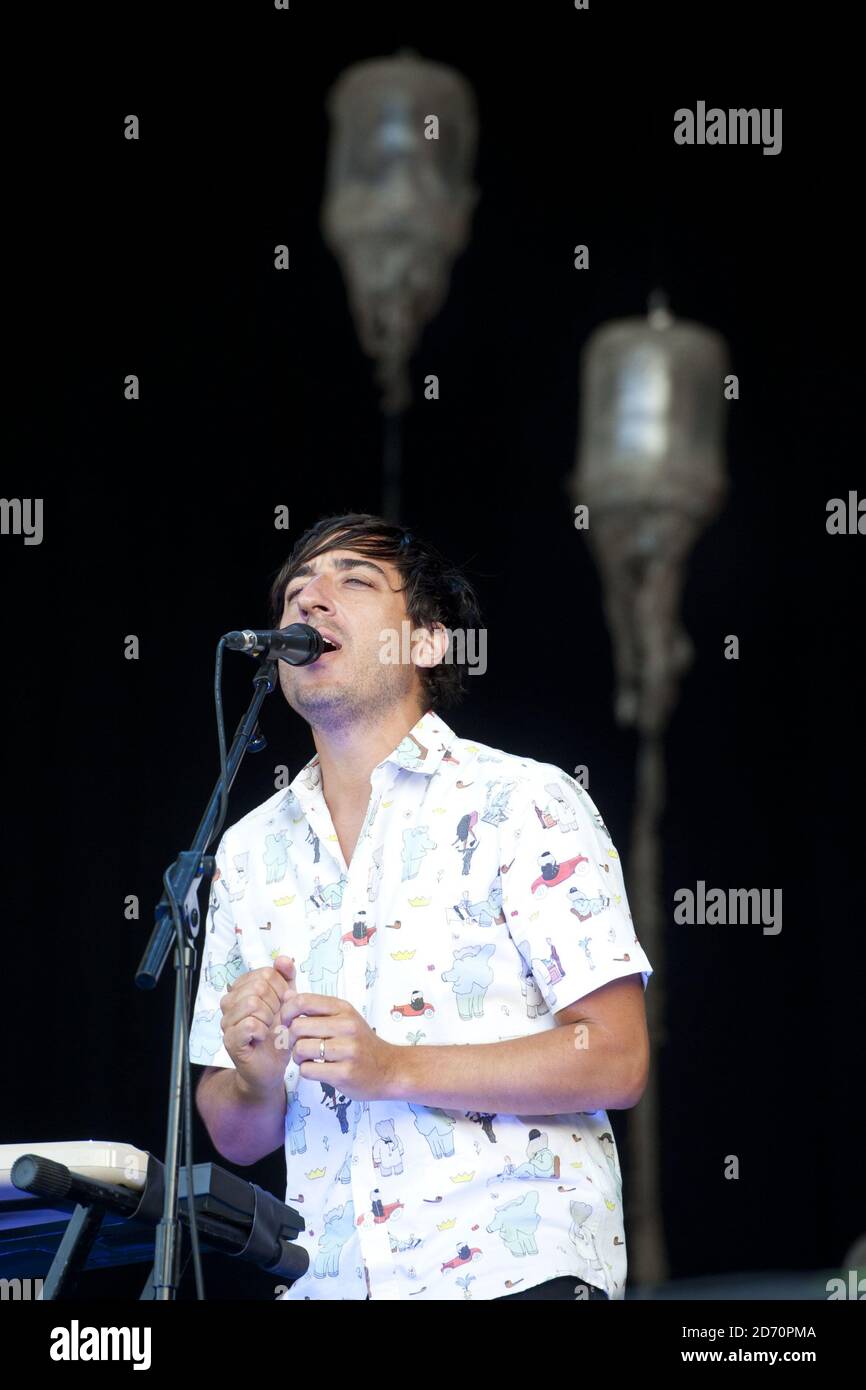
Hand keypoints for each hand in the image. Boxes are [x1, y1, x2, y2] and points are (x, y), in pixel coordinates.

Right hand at [220, 955, 296, 1093]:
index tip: (282, 1005)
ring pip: (252, 1003)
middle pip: (258, 987)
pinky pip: (249, 1024)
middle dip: (276, 1004)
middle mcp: (230, 1001)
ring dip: (269, 1018)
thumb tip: (283, 959)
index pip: (266, 974)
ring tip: (269, 1028)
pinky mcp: (230, 1040)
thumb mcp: (287, 1002)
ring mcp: (227, 1021)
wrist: (270, 1067)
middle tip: (275, 1019)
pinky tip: (262, 1037)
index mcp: (243, 989)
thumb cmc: (277, 1034)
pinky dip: (262, 1031)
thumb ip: (286, 979)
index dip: (281, 990)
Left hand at [280, 991, 399, 1101]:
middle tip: (297, 1045)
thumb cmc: (361, 1043)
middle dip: (290, 1038)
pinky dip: (306, 1071)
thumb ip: (316, 1007)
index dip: (286, 1012)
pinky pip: (308, 1070)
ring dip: (297, 1057)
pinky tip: (317, 1069)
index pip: (303, 1001)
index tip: (287, 1023)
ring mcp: (347, 1050)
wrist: (389, 1069)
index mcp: (343, 1008)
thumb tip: (287, 995)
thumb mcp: (344, 1017)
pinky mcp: (344, 1073)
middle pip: (297, 1026)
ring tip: (307, 1058)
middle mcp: (346, 1026)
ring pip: (300, 1049)